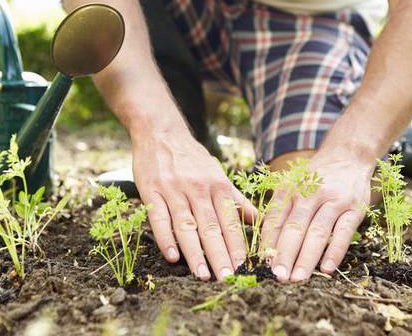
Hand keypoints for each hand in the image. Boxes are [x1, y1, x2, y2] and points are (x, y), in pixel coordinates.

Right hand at [132, 129, 254, 280]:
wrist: (161, 133)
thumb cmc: (193, 159)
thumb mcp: (219, 175)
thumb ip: (237, 200)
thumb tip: (260, 222)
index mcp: (218, 186)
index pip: (231, 222)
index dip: (238, 246)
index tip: (245, 269)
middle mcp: (198, 189)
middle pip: (211, 227)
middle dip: (220, 254)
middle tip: (228, 278)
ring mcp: (174, 190)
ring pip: (187, 225)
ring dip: (195, 252)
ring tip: (203, 275)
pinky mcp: (152, 191)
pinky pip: (159, 217)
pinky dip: (165, 237)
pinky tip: (172, 256)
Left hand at [261, 151, 374, 281]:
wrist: (348, 155)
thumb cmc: (314, 178)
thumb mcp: (292, 185)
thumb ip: (280, 211)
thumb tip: (266, 246)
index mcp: (290, 189)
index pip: (275, 219)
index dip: (268, 242)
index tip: (263, 264)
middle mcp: (310, 193)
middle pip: (295, 227)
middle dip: (285, 254)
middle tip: (278, 276)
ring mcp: (334, 200)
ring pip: (317, 232)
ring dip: (307, 257)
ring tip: (297, 278)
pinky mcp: (354, 208)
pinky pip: (344, 232)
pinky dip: (335, 251)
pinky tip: (326, 268)